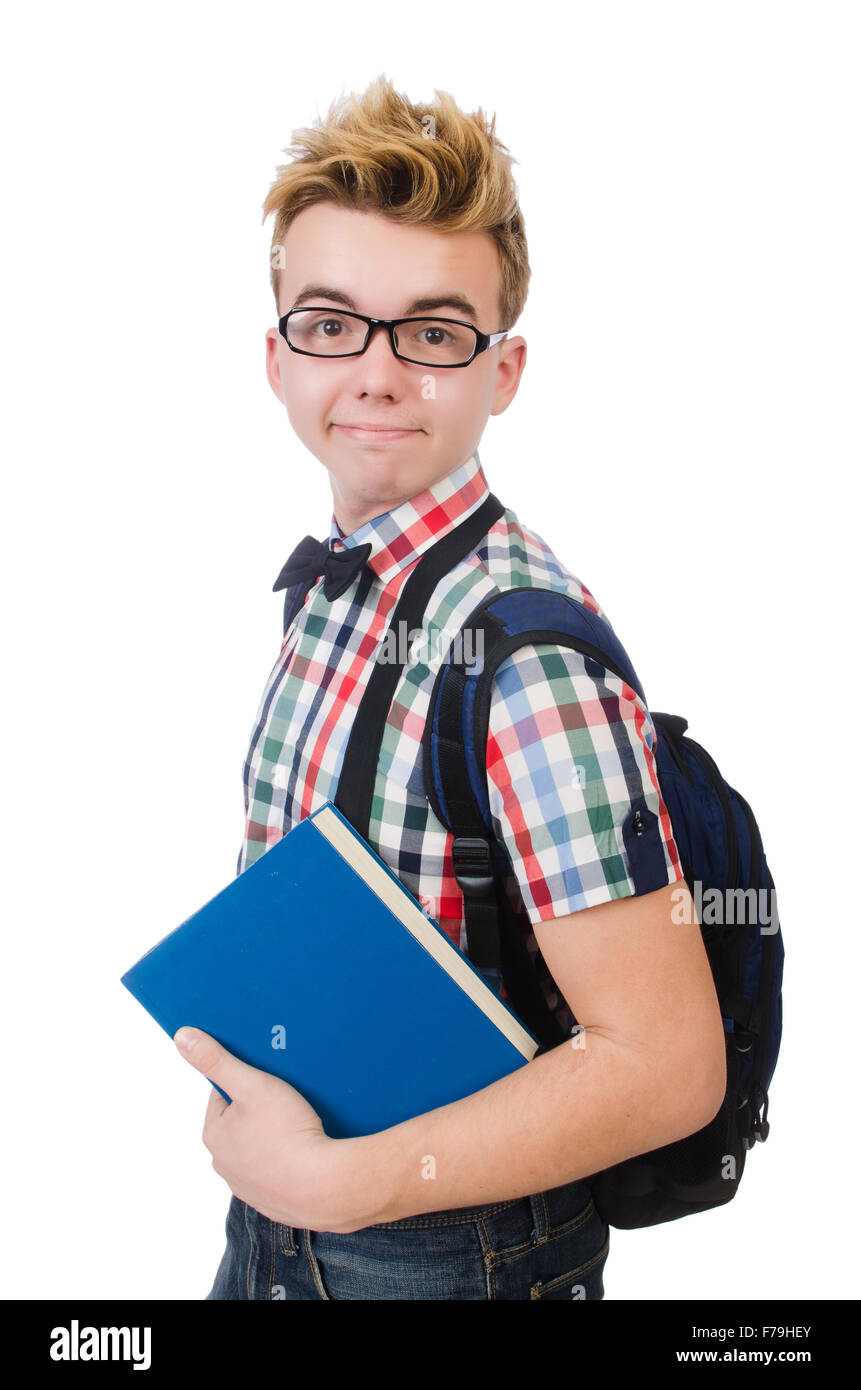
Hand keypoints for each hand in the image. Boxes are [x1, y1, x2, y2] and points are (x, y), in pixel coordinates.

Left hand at [173, 1026, 348, 1230]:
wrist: (323, 1185)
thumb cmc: (287, 1134)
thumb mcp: (252, 1084)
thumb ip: (217, 1060)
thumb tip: (183, 1037)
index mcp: (214, 1135)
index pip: (223, 1095)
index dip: (247, 1081)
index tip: (268, 1080)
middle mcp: (224, 1163)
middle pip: (241, 1122)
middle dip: (261, 1110)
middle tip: (287, 1101)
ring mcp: (248, 1186)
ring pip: (259, 1148)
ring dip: (274, 1137)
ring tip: (299, 1125)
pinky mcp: (272, 1201)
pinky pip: (278, 1172)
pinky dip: (288, 1161)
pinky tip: (305, 1151)